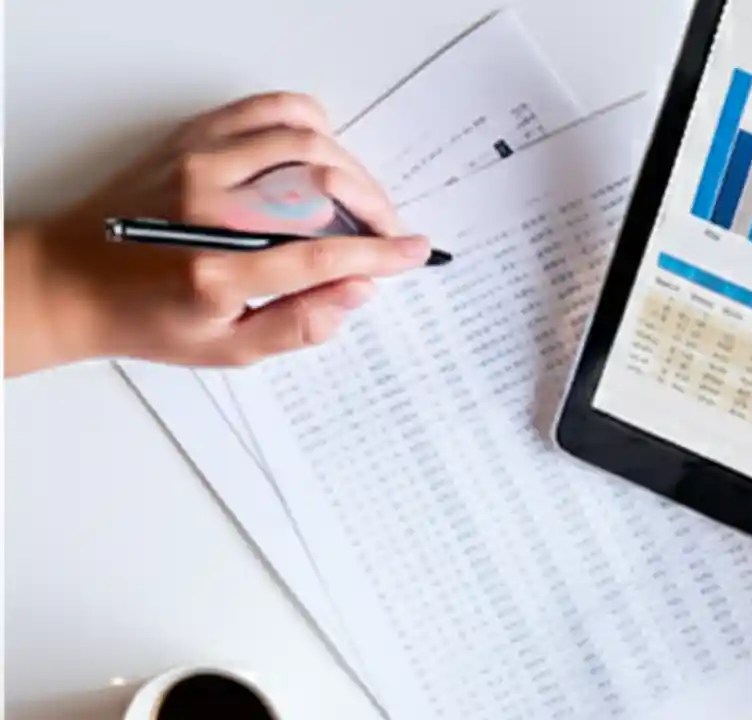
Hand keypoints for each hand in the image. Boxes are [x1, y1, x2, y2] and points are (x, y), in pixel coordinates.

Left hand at [5, 92, 430, 376]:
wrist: (73, 280)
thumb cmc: (148, 319)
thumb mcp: (228, 350)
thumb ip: (299, 325)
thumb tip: (357, 291)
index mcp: (217, 273)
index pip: (322, 256)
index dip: (381, 254)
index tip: (416, 253)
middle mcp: (208, 208)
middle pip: (323, 184)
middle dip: (374, 207)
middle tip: (387, 232)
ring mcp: (198, 164)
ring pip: (306, 139)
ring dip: (350, 167)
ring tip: (359, 197)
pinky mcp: (192, 139)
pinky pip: (268, 110)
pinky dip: (309, 123)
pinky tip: (323, 151)